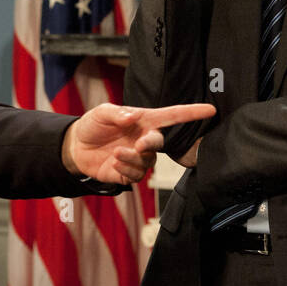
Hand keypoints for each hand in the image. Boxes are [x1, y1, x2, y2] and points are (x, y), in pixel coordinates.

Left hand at [62, 102, 215, 184]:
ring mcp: (139, 158)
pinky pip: (136, 176)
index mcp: (144, 120)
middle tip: (137, 145)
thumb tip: (133, 117)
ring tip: (116, 153)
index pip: (172, 115)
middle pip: (159, 142)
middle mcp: (145, 139)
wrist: (76, 147)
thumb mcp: (102, 113)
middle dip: (150, 144)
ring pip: (147, 162)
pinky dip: (126, 170)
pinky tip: (114, 163)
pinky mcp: (129, 174)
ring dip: (132, 158)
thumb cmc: (92, 125)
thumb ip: (118, 114)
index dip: (192, 112)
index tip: (210, 109)